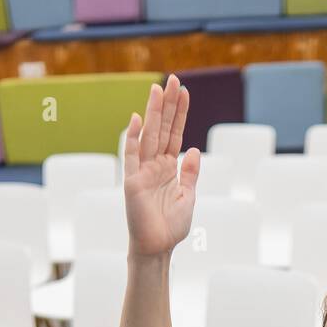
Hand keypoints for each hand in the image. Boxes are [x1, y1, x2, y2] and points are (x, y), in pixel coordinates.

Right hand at [124, 73, 200, 257]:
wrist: (158, 248)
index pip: (175, 134)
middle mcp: (155, 165)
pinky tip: (138, 119)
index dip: (180, 114)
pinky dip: (134, 138)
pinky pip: (132, 156)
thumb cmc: (172, 227)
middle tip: (174, 79)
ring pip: (150, 136)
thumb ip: (190, 173)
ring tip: (158, 89)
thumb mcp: (188, 196)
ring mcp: (142, 171)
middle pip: (163, 129)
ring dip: (154, 113)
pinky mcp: (132, 181)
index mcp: (169, 168)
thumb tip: (194, 149)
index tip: (185, 91)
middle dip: (168, 105)